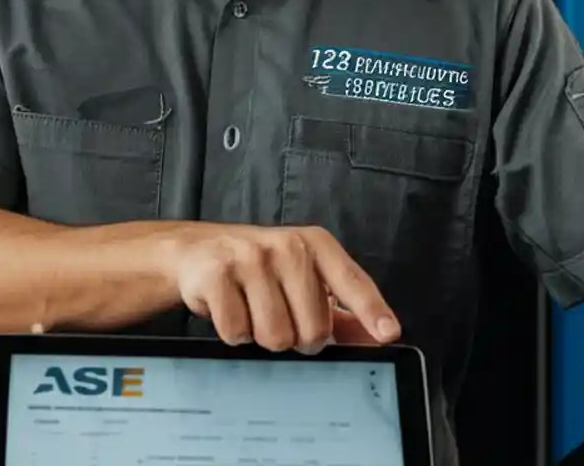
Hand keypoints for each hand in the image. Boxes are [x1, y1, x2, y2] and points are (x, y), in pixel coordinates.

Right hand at [171, 225, 400, 351]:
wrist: (194, 250)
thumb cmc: (258, 268)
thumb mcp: (302, 277)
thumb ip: (340, 309)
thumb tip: (376, 337)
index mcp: (316, 245)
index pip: (352, 282)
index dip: (372, 311)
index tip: (389, 333)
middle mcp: (288, 247)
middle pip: (311, 330)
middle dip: (297, 339)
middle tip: (280, 318)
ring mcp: (251, 258)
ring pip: (275, 337)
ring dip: (262, 337)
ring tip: (252, 311)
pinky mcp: (218, 274)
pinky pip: (237, 333)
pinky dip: (233, 333)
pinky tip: (229, 309)